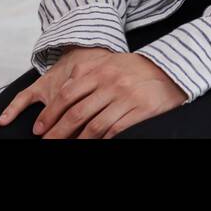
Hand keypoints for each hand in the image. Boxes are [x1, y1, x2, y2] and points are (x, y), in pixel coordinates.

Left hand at [0, 46, 188, 138]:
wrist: (170, 69)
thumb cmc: (136, 69)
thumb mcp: (109, 63)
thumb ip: (86, 74)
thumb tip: (62, 93)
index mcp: (101, 71)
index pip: (67, 94)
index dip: (50, 114)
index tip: (39, 128)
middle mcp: (111, 84)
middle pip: (77, 113)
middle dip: (57, 132)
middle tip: (46, 143)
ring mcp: (126, 98)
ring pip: (94, 126)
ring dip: (77, 141)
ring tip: (68, 147)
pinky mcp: (140, 111)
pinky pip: (115, 131)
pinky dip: (101, 141)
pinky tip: (93, 144)